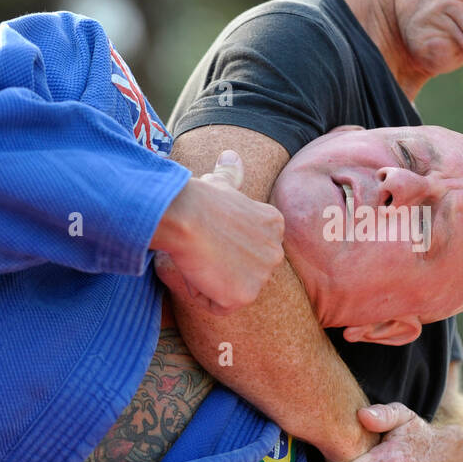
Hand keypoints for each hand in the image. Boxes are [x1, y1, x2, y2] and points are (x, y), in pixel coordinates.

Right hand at [152, 150, 284, 313]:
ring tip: (200, 256)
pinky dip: (201, 293)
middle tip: (202, 247)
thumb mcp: (220, 183)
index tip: (210, 233)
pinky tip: (197, 269)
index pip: (247, 251)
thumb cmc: (198, 198)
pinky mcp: (245, 296)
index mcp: (275, 226)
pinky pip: (217, 306)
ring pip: (227, 291)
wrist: (185, 214)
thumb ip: (231, 175)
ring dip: (208, 279)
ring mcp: (263, 276)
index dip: (221, 245)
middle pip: (241, 274)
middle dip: (218, 266)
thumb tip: (230, 155)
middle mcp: (276, 252)